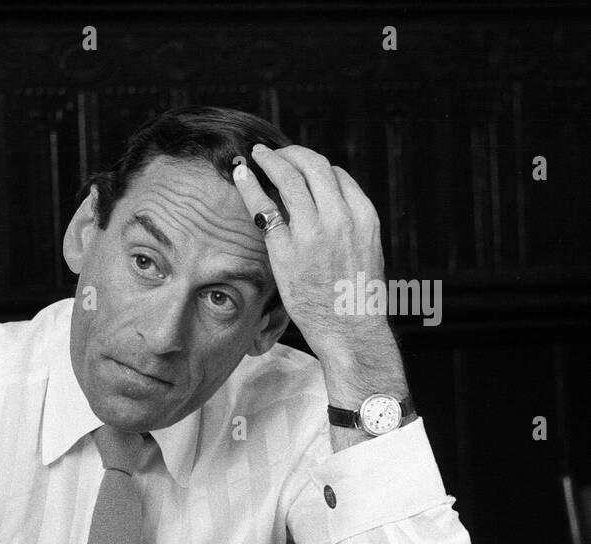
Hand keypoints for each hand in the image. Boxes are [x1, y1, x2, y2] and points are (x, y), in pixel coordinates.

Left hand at [231, 145, 408, 443]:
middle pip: (313, 167)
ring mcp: (313, 234)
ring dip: (270, 161)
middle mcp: (340, 218)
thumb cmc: (355, 295)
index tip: (297, 166)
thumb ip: (347, 224)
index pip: (336, 175)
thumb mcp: (365, 250)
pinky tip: (241, 176)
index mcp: (364, 215)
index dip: (313, 166)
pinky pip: (264, 209)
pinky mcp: (286, 251)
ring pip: (289, 180)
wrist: (351, 328)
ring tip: (256, 155)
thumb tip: (325, 205)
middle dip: (290, 154)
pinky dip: (251, 187)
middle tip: (271, 152)